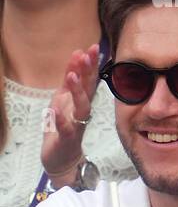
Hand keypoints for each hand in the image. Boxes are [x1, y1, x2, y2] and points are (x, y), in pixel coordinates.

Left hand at [42, 43, 99, 185]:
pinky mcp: (67, 138)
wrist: (62, 158)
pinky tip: (55, 110)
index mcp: (81, 100)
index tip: (93, 47)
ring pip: (81, 107)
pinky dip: (61, 119)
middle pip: (89, 89)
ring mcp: (76, 124)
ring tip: (71, 76)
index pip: (89, 79)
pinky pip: (65, 128)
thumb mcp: (63, 98)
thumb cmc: (63, 127)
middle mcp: (82, 111)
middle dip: (89, 72)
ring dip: (77, 92)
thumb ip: (70, 79)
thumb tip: (77, 54)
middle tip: (88, 55)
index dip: (91, 64)